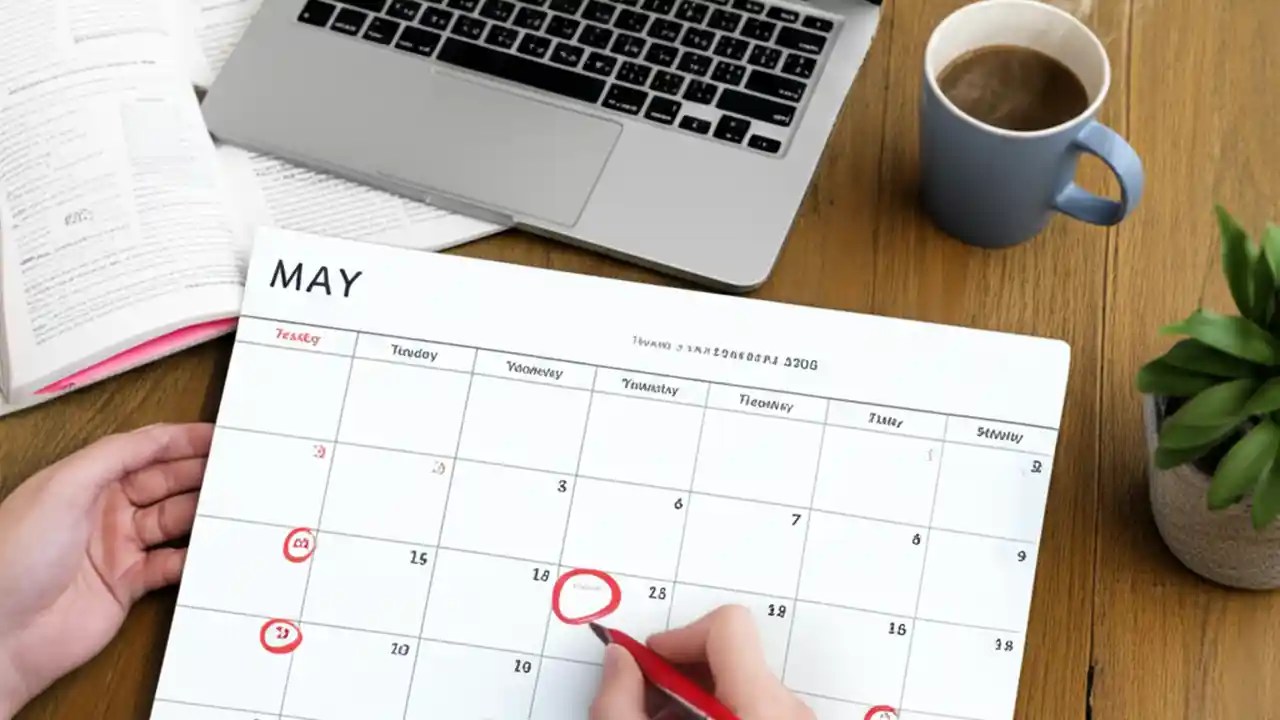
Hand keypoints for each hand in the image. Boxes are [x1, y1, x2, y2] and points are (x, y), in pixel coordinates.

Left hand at [0, 423, 212, 717]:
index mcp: (85, 480)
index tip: (219, 436)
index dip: (180, 441)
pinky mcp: (129, 584)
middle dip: (200, 472)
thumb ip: (114, 456)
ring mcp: (117, 547)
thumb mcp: (63, 487)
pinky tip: (214, 549)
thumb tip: (160, 435)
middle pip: (164, 482)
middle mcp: (103, 509)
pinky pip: (173, 564)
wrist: (1, 632)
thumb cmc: (18, 555)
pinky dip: (195, 557)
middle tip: (239, 468)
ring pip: (173, 520)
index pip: (143, 451)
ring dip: (202, 512)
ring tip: (234, 504)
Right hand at [590, 605, 814, 719]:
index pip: (727, 626)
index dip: (677, 637)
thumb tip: (618, 666)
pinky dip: (721, 717)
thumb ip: (619, 705)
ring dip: (697, 705)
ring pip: (741, 689)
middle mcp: (790, 711)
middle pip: (729, 660)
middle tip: (647, 710)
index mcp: (759, 707)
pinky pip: (756, 710)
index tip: (649, 661)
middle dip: (680, 679)